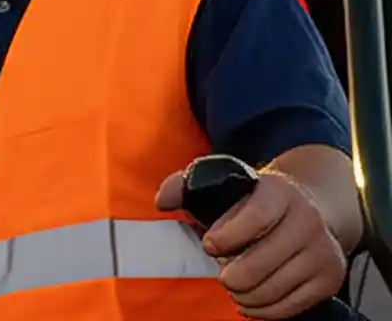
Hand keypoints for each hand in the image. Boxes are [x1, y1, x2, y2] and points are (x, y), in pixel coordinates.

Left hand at [156, 169, 347, 318]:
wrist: (310, 209)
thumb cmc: (253, 201)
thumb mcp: (223, 184)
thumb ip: (185, 186)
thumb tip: (162, 201)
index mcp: (278, 192)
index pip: (254, 217)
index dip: (225, 237)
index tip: (210, 245)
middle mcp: (307, 220)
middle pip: (259, 264)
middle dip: (230, 275)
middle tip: (223, 272)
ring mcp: (322, 251)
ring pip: (270, 290)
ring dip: (243, 295)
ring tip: (235, 285)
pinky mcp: (330, 279)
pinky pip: (288, 308)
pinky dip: (262, 310)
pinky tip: (250, 299)